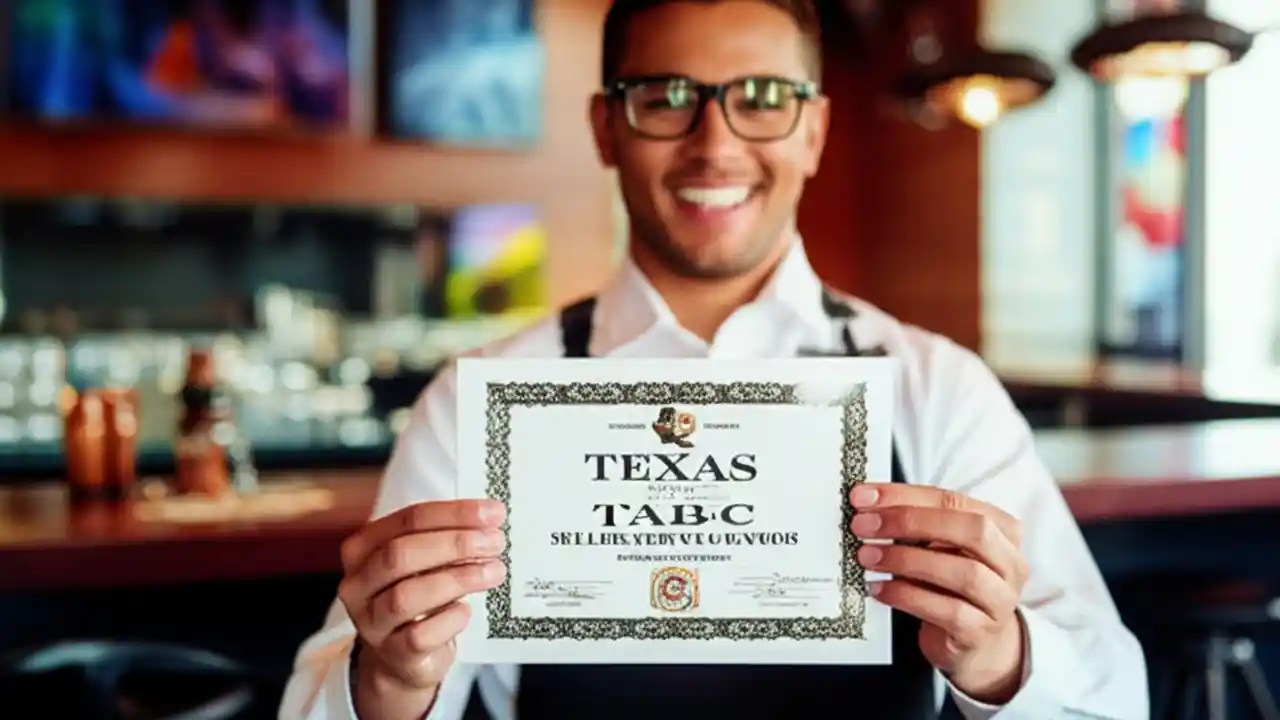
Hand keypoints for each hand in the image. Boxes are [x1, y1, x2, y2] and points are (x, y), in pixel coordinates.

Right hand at [338, 499, 507, 718]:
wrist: (404, 658)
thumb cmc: (418, 596)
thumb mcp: (423, 563)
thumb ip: (445, 539)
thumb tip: (489, 521)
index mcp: (364, 548)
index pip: (407, 520)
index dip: (453, 514)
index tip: (493, 513)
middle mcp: (358, 584)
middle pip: (400, 554)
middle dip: (454, 544)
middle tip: (495, 542)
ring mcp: (371, 622)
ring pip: (406, 596)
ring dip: (457, 579)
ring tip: (494, 571)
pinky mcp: (392, 653)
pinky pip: (419, 635)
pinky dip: (448, 619)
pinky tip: (466, 610)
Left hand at [850, 484, 1028, 703]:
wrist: (975, 641)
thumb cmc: (951, 584)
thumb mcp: (940, 548)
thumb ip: (915, 524)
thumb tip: (867, 505)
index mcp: (1002, 529)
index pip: (953, 501)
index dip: (905, 495)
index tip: (863, 496)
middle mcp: (1010, 562)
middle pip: (970, 530)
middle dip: (911, 522)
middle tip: (864, 525)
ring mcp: (1000, 600)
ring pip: (963, 573)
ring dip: (907, 560)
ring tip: (868, 556)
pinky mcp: (981, 631)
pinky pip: (948, 611)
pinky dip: (908, 597)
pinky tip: (879, 589)